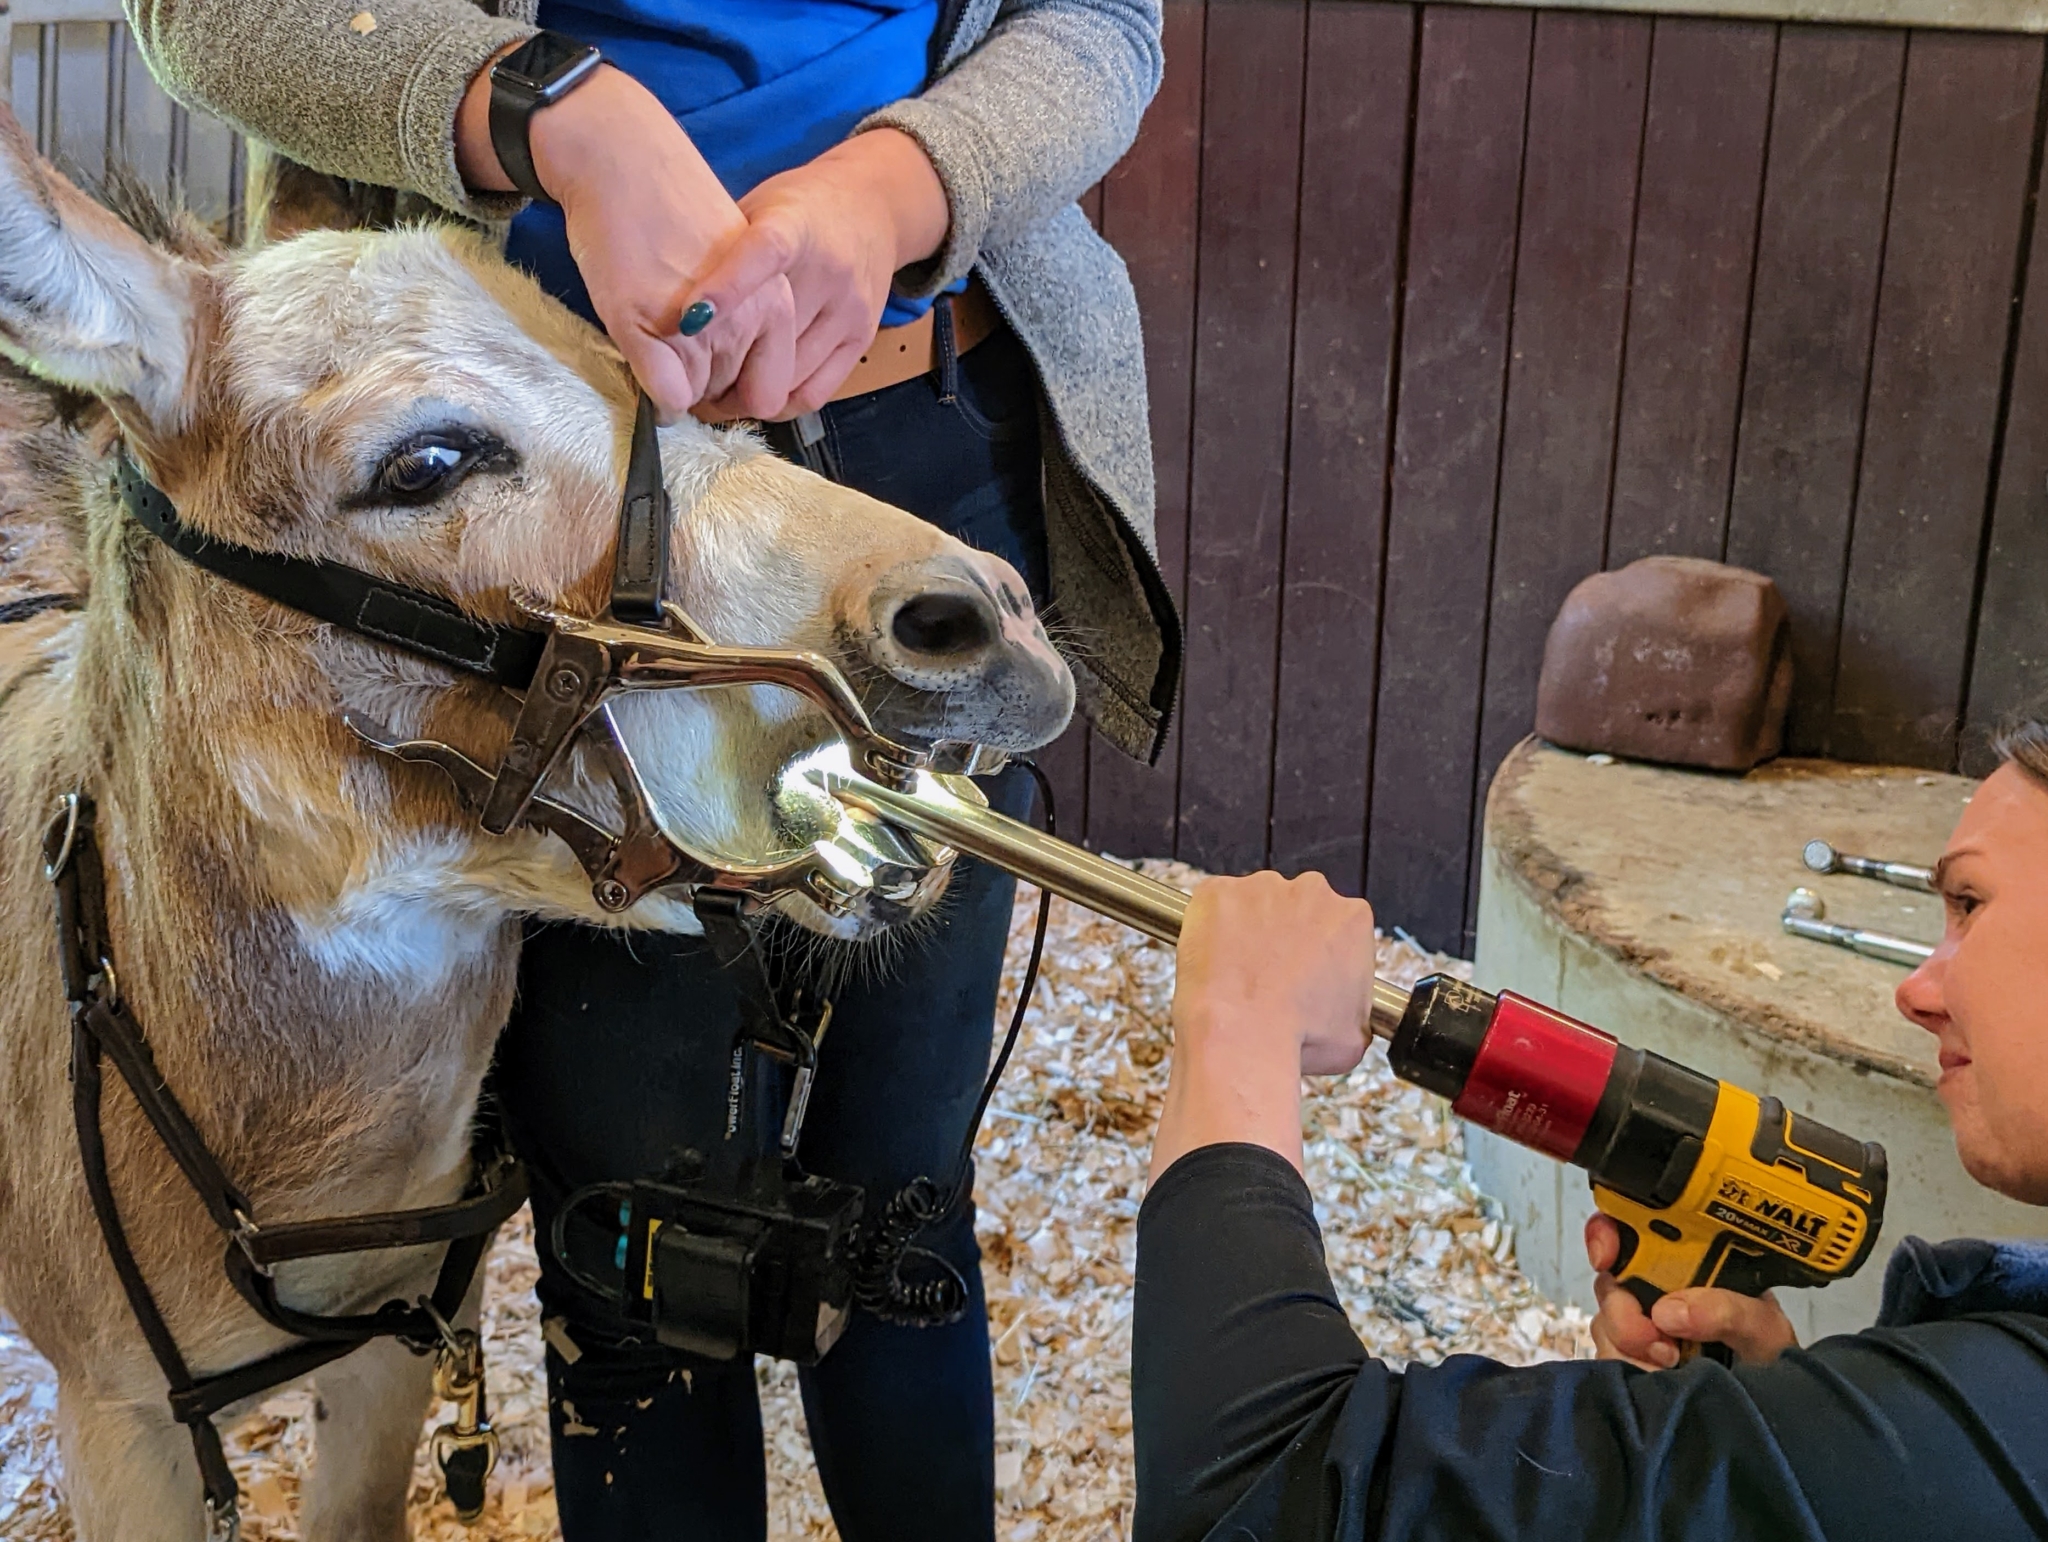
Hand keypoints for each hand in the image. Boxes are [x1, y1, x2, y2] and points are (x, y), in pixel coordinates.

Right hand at [457, 60, 796, 418]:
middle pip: (731, 398)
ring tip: (656, 324)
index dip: (739, 397)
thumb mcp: (734, 273)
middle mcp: (751, 319)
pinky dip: (653, 392)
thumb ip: (745, 326)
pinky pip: (665, 396)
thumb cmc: (672, 219)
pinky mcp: (653, 331)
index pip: (771, 392)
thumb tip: (732, 388)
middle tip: (675, 344)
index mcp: (776, 304)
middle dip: (704, 387)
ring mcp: (706, 328)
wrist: (622, 163)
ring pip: (697, 399)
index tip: (713, 377)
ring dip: (675, 379)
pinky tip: (640, 349)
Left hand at [686, 130, 949, 420]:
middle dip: (722, 370)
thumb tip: (670, 304)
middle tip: (683, 384)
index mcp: (797, 226)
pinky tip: (751, 395)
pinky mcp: (861, 338)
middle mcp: (830, 269)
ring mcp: (850, 308)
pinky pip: (813, 393)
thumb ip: (724, 251)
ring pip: (788, 377)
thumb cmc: (798, 210)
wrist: (872, 208)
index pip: (764, 256)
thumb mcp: (758, 210)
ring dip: (744, 394)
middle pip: (773, 339)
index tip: (689, 321)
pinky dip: (776, 402)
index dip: (728, 290)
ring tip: (712, 396)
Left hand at [1150, 872, 1376, 1179]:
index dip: (1318, 965)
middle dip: (1284, 943)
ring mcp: (1260, 887)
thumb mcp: (1351, 1037)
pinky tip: (1207, 964)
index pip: (1339, 933)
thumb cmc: (1297, 1042)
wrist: (1242, 1034)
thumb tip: (1344, 1025)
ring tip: (1233, 980)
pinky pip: (1212, 906)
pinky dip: (1206, 929)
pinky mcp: (1215, 892)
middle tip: (1268, 985)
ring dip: (1246, 935)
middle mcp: (1311, 892)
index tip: (1301, 988)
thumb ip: (1351, 1012)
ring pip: (1253, 908)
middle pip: (1296, 913)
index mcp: (1352, 920)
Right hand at [1585, 1214, 1799, 1367]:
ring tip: (1671, 1362)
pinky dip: (1629, 1368)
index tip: (1607, 1255)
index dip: (1608, 1234)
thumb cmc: (1770, 1361)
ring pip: (1605, 1324)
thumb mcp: (1763, 1328)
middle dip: (1622, 1310)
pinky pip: (1608, 1358)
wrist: (1770, 1413)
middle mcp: (1656, 1291)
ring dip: (1630, 1346)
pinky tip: (1659, 1375)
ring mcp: (1640, 1327)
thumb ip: (1727, 1311)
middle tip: (1655, 1338)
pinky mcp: (1630, 1361)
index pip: (1633, 1231)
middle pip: (1609, 1282)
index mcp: (1687, 1266)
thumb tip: (1670, 1310)